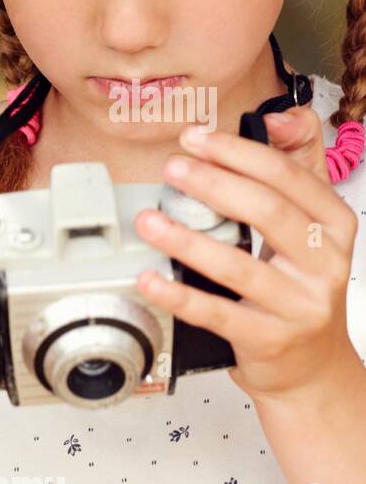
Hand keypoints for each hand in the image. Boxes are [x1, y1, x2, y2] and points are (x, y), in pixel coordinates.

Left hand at [132, 105, 360, 403]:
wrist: (312, 366)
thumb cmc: (299, 287)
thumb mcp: (311, 226)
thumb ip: (298, 169)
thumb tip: (282, 118)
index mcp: (334, 224)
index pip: (289, 176)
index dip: (239, 152)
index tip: (196, 138)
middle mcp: (324, 263)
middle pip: (268, 211)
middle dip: (214, 184)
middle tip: (172, 169)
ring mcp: (298, 304)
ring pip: (238, 264)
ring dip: (186, 239)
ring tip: (149, 221)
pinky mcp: (269, 339)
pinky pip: (217, 313)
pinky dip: (178, 294)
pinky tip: (149, 278)